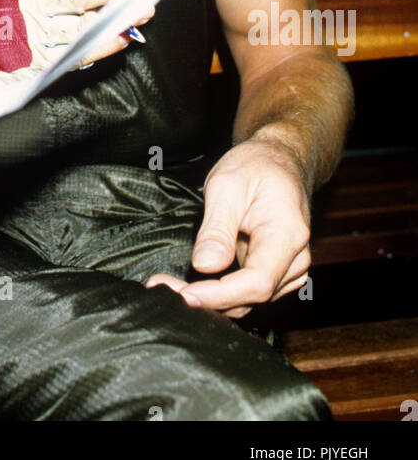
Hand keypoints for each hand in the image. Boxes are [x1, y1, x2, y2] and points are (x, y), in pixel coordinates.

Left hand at [144, 138, 311, 318]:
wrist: (278, 159)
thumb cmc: (255, 166)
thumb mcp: (226, 186)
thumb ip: (217, 228)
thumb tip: (205, 266)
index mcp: (288, 235)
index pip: (257, 283)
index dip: (220, 295)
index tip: (185, 294)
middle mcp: (296, 259)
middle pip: (252, 297)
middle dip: (207, 298)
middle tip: (162, 285)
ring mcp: (290, 268)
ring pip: (250, 300)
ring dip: (212, 298)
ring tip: (172, 283)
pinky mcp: (279, 272)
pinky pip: (250, 292)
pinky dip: (222, 292)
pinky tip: (196, 282)